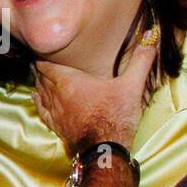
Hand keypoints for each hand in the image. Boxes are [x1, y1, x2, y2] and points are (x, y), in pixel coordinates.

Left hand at [32, 42, 157, 155]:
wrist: (105, 151)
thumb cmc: (116, 117)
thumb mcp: (132, 85)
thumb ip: (140, 60)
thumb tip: (150, 36)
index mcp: (69, 81)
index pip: (46, 64)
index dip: (44, 55)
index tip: (46, 47)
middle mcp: (57, 95)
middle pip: (41, 76)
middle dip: (42, 67)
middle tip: (44, 57)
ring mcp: (55, 112)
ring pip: (40, 92)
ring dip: (39, 82)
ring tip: (40, 73)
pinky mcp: (56, 126)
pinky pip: (41, 110)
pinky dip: (38, 100)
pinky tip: (36, 96)